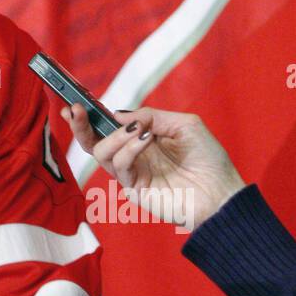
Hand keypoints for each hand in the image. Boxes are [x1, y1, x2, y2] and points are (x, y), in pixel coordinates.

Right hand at [61, 103, 245, 228]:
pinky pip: (119, 165)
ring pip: (100, 152)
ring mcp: (132, 174)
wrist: (222, 193)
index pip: (108, 127)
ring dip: (114, 136)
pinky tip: (145, 140)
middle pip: (93, 142)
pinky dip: (128, 148)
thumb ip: (151, 115)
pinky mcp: (134, 190)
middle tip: (74, 110)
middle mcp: (133, 156)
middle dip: (80, 125)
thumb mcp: (183, 123)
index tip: (76, 102)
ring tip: (137, 131)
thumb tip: (118, 115)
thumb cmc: (209, 159)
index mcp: (142, 140)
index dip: (90, 116)